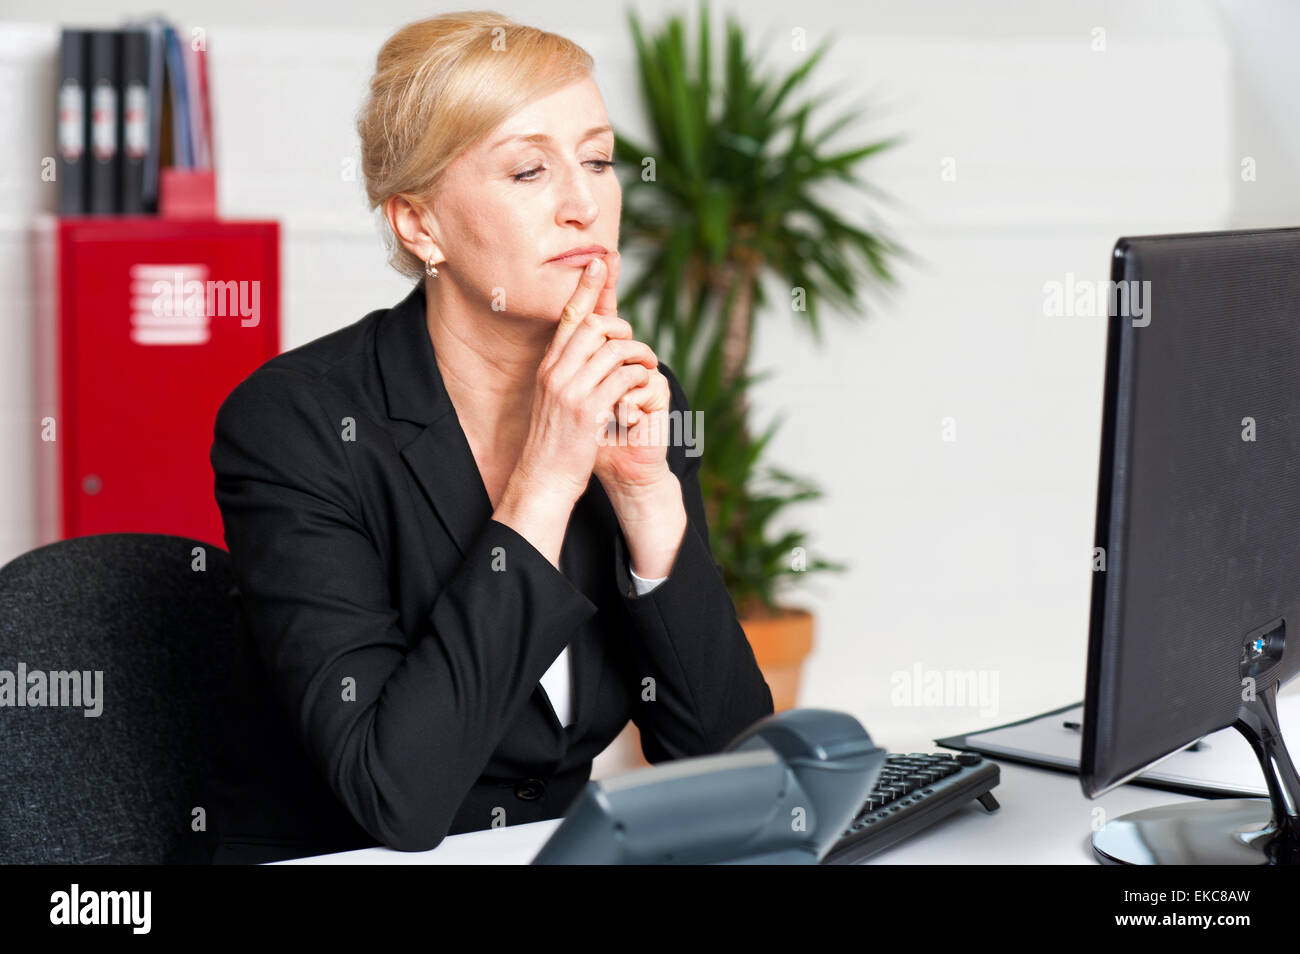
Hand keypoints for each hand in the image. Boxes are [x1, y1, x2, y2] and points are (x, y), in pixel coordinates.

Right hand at [510, 255, 658, 507]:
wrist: (544, 479)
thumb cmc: (554, 443)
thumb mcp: (554, 400)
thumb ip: (567, 374)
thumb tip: (584, 352)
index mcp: (548, 368)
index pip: (568, 319)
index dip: (585, 289)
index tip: (598, 262)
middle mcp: (556, 374)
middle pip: (594, 326)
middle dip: (622, 326)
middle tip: (635, 342)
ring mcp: (571, 392)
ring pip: (613, 350)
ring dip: (637, 353)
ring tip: (647, 365)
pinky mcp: (589, 411)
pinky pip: (623, 378)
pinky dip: (639, 378)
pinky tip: (643, 387)